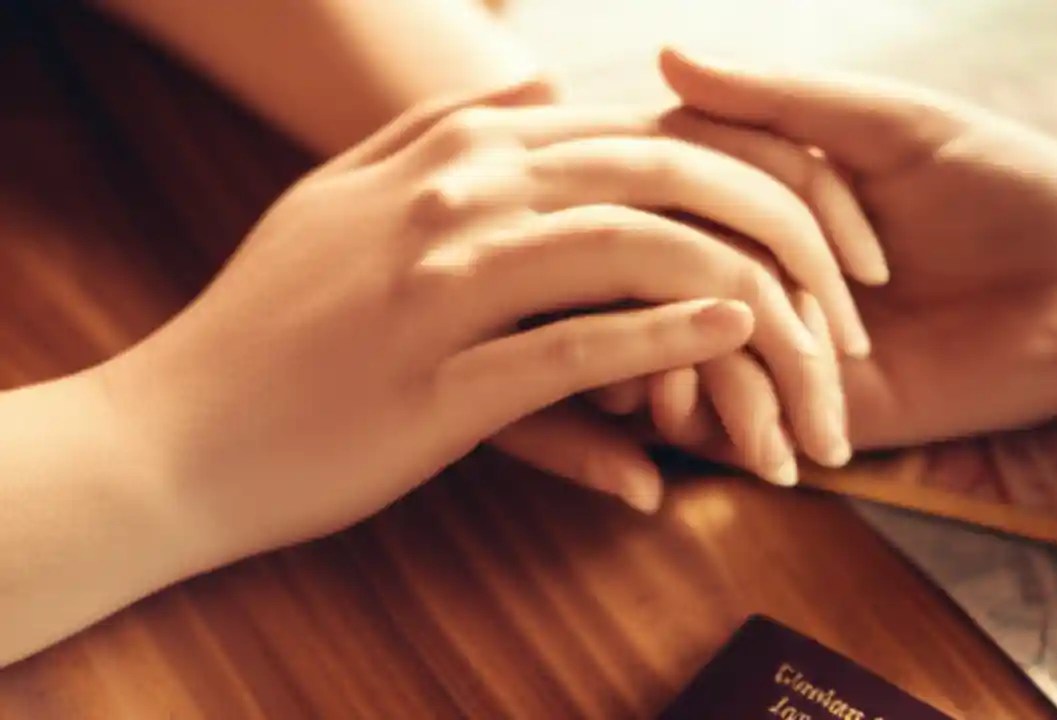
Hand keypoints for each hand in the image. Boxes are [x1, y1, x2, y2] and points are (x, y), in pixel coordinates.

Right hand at [94, 98, 858, 565]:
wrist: (176, 429)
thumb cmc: (271, 324)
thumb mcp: (344, 194)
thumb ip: (435, 129)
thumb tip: (523, 83)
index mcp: (457, 150)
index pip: (647, 129)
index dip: (757, 168)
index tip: (828, 229)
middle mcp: (461, 194)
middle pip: (668, 172)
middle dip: (785, 225)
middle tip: (857, 292)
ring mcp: (448, 283)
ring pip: (639, 251)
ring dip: (750, 301)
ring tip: (821, 350)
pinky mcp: (438, 381)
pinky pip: (575, 348)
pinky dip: (666, 344)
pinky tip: (732, 347)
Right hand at [660, 49, 1056, 448]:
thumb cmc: (1005, 181)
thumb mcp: (893, 125)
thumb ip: (782, 101)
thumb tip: (666, 52)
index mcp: (769, 188)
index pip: (672, 197)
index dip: (650, 217)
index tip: (618, 232)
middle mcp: (767, 260)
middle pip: (671, 286)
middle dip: (650, 315)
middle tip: (626, 341)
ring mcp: (793, 336)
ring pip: (700, 359)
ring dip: (680, 381)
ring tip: (663, 406)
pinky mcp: (827, 404)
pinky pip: (753, 421)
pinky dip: (723, 428)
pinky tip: (708, 431)